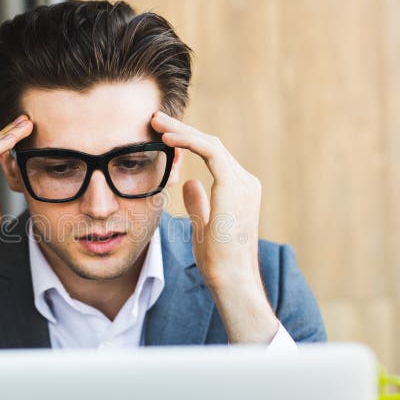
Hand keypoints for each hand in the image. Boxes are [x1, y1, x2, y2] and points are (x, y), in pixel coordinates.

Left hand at [151, 111, 278, 343]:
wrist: (231, 279)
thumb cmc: (217, 261)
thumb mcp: (202, 226)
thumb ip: (198, 202)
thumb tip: (188, 182)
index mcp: (238, 190)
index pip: (212, 155)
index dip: (187, 142)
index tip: (162, 136)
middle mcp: (245, 182)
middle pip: (210, 144)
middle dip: (182, 130)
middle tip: (154, 119)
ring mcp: (242, 183)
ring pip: (210, 143)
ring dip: (182, 131)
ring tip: (155, 123)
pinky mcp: (234, 186)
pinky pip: (210, 151)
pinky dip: (189, 141)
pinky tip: (167, 139)